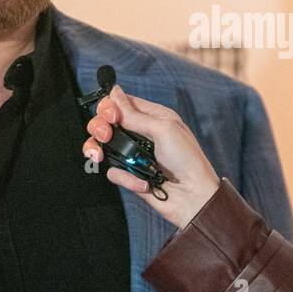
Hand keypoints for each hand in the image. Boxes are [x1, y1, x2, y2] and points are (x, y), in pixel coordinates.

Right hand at [82, 84, 220, 228]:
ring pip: (101, 146)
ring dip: (98, 150)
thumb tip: (115, 93)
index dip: (109, 107)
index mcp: (153, 117)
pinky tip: (142, 181)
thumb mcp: (164, 129)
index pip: (120, 103)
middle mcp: (140, 133)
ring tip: (102, 156)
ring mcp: (133, 155)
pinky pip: (113, 172)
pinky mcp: (130, 175)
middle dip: (99, 127)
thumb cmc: (188, 160)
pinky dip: (125, 178)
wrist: (194, 197)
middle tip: (106, 136)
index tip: (112, 116)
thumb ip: (135, 115)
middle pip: (105, 122)